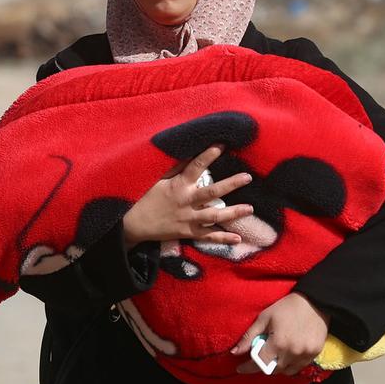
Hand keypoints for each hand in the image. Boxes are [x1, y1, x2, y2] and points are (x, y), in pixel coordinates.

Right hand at [122, 145, 253, 249]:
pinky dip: (223, 238)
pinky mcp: (188, 233)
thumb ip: (175, 167)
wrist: (134, 224)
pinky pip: (208, 236)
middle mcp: (186, 201)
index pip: (196, 166)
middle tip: (248, 177)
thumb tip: (189, 152)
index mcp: (178, 185)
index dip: (209, 155)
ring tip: (250, 209)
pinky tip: (238, 239)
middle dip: (231, 184)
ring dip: (233, 212)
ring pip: (215, 216)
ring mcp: (188, 219)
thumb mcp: (158, 179)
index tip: (222, 145)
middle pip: (212, 192)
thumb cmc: (146, 197)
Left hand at [232, 292, 329, 375]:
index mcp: (278, 343)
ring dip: (277, 366)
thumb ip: (249, 337)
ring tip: (274, 355)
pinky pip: (300, 367)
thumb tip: (235, 352)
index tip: (240, 368)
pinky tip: (287, 354)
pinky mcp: (315, 353)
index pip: (259, 363)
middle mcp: (292, 352)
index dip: (248, 367)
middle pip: (273, 370)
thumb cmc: (286, 307)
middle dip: (263, 365)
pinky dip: (291, 364)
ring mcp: (305, 354)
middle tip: (260, 356)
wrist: (315, 301)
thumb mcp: (264, 318)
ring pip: (286, 371)